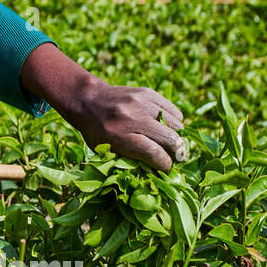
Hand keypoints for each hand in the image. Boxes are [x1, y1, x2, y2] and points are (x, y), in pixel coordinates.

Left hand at [64, 81, 185, 172]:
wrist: (89, 100)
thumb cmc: (97, 132)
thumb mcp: (106, 151)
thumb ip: (131, 161)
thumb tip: (159, 173)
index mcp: (118, 135)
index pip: (154, 153)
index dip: (165, 165)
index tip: (165, 169)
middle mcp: (131, 117)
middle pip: (171, 139)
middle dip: (176, 153)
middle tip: (174, 158)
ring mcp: (141, 102)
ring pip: (177, 125)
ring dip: (177, 138)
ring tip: (170, 144)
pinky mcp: (149, 93)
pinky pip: (174, 112)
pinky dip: (175, 123)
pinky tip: (166, 128)